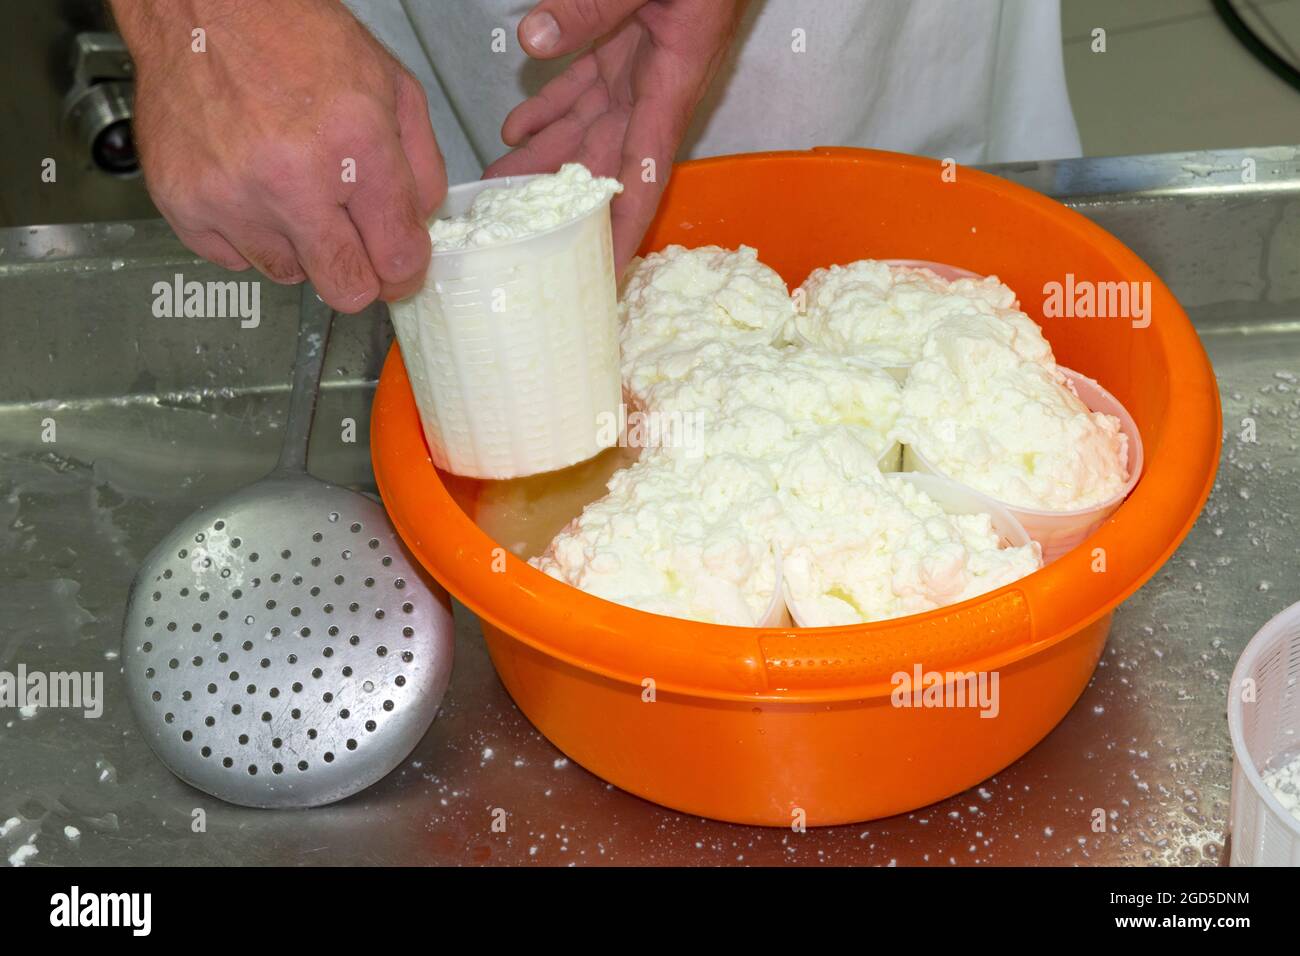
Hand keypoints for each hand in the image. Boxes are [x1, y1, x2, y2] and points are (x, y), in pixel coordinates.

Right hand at [112, 0, 445, 311]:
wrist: (203, 6)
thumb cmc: (293, 37)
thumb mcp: (392, 88)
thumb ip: (421, 168)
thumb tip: (418, 230)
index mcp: (354, 144)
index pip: (397, 257)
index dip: (405, 269)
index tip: (400, 267)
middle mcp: (291, 178)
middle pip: (345, 289)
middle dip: (359, 273)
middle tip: (353, 242)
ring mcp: (232, 197)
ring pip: (290, 275)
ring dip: (300, 246)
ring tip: (292, 189)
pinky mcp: (184, 204)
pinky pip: (234, 260)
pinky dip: (249, 234)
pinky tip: (252, 188)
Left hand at [486, 0, 742, 269]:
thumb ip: (594, 6)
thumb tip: (532, 42)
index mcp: (670, 84)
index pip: (643, 175)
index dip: (623, 229)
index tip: (604, 275)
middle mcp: (655, 87)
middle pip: (602, 160)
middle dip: (562, 201)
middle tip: (516, 236)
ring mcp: (639, 66)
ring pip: (586, 126)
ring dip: (544, 158)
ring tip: (501, 188)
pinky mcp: (626, 42)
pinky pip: (584, 85)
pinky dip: (549, 107)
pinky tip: (517, 127)